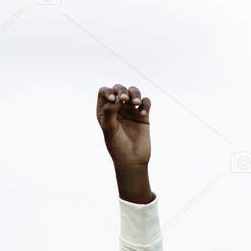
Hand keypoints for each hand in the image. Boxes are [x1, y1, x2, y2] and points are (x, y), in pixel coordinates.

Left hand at [96, 84, 154, 203]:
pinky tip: (143, 113)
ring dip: (135, 93)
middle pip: (119, 89)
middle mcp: (117, 109)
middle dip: (122, 91)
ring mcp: (131, 112)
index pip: (104, 92)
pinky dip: (145, 104)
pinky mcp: (143, 116)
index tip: (114, 100)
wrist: (132, 160)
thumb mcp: (110, 129)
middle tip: (124, 99)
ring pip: (134, 93)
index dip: (109, 91)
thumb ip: (110, 112)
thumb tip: (114, 98)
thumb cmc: (117, 147)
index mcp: (105, 111)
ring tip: (136, 103)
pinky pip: (146, 103)